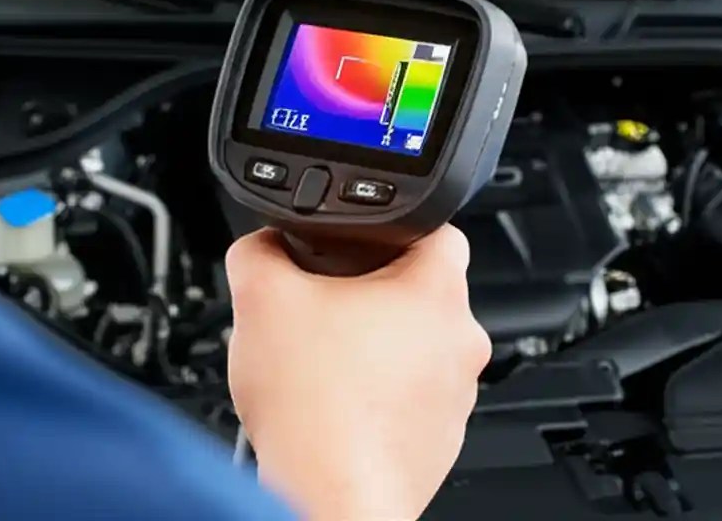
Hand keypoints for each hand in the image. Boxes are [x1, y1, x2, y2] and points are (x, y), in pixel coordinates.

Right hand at [225, 226, 490, 519]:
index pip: (438, 229)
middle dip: (371, 295)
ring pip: (416, 349)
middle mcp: (462, 341)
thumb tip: (262, 245)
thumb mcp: (262, 300)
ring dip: (375, 349)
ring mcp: (457, 394)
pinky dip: (378, 398)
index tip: (359, 242)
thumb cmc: (315, 407)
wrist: (331, 496)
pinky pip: (411, 399)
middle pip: (420, 293)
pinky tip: (336, 406)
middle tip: (323, 308)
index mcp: (437, 291)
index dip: (392, 228)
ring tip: (324, 364)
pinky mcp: (441, 437)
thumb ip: (259, 252)